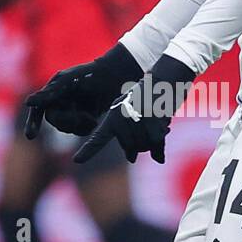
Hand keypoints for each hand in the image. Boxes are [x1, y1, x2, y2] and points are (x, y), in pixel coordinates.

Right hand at [24, 41, 142, 139]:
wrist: (114, 76)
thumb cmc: (88, 75)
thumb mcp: (66, 82)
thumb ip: (48, 94)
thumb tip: (27, 103)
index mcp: (53, 91)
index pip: (38, 110)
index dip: (32, 122)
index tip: (31, 136)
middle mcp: (61, 101)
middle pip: (54, 120)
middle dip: (65, 121)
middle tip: (79, 119)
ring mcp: (73, 110)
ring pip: (67, 127)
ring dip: (77, 124)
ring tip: (89, 117)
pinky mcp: (85, 118)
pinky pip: (79, 130)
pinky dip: (85, 127)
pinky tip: (93, 120)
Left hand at [73, 54, 195, 164]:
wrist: (162, 81)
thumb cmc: (146, 99)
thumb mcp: (132, 114)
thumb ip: (128, 137)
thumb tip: (131, 160)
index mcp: (113, 117)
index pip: (99, 138)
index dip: (88, 151)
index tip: (77, 160)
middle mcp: (122, 120)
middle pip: (130, 148)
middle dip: (140, 145)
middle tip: (149, 128)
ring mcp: (136, 121)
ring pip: (144, 147)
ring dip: (152, 141)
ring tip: (156, 124)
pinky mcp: (152, 123)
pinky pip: (156, 144)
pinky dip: (160, 145)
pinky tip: (165, 131)